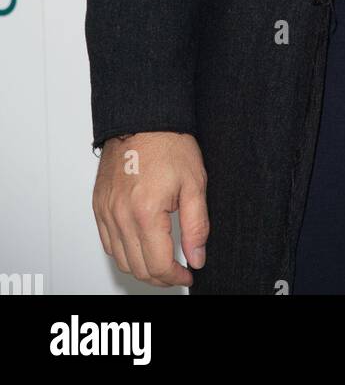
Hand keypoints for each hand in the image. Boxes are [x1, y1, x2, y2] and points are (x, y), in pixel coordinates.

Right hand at [92, 131, 208, 286]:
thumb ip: (196, 226)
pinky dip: (123, 252)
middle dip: (159, 277)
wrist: (143, 117)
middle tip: (177, 271)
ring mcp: (106, 211)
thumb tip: (196, 258)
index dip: (176, 276)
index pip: (158, 265)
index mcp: (146, 212)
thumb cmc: (169, 143)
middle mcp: (120, 215)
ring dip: (141, 267)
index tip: (188, 273)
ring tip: (161, 262)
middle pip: (137, 267)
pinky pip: (107, 242)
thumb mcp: (194, 184)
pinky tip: (139, 246)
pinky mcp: (98, 204)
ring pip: (120, 258)